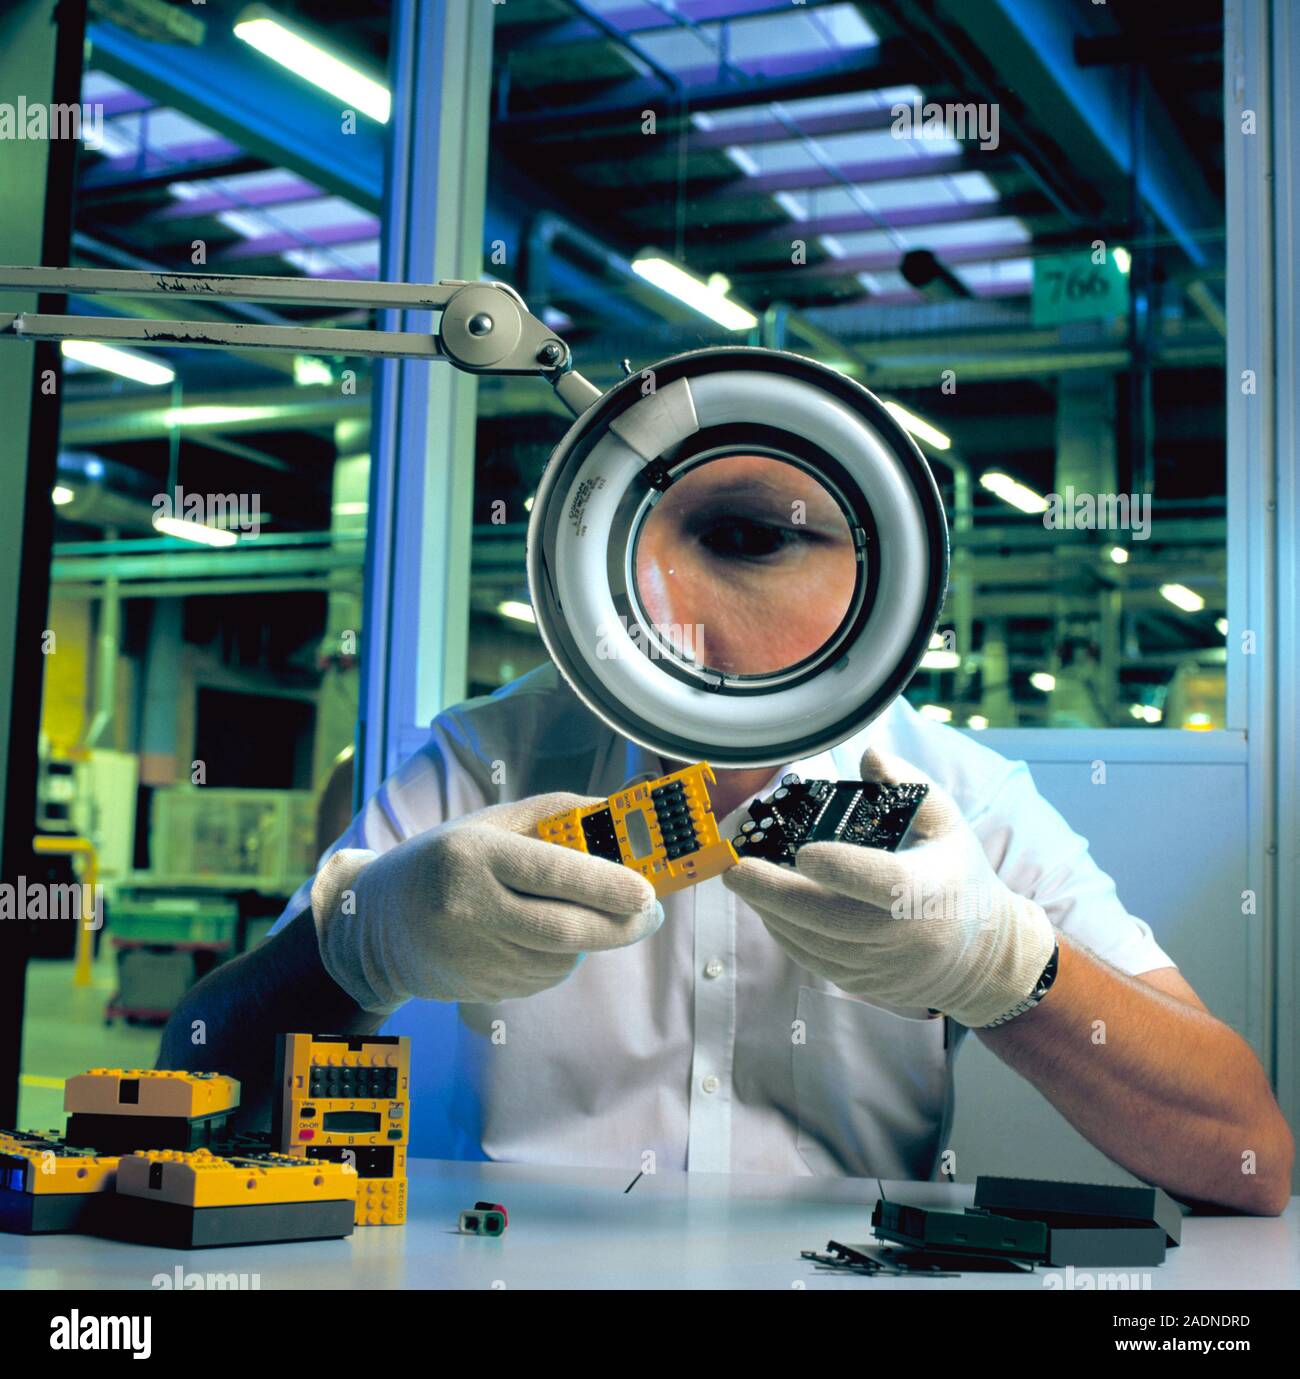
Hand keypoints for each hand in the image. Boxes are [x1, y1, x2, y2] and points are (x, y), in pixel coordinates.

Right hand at [311, 794, 662, 1011]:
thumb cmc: (448, 859)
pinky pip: (542, 978)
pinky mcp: (479, 990)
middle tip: (650, 914)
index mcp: (473, 854)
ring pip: (559, 958)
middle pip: (564, 929)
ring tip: (582, 913)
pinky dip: (560, 959)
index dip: (605, 885)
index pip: (551, 873)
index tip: (647, 891)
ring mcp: (471, 956)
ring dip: (589, 940)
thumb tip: (623, 808)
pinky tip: (541, 937)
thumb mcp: (493, 822)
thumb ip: (559, 814)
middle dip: (620, 925)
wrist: (376, 925)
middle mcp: (468, 908)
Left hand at [721, 749, 1056, 1026]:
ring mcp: (877, 966)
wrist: (979, 958)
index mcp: (926, 891)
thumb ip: (909, 785)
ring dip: (769, 910)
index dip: (842, 869)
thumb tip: (869, 755)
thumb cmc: (957, 878)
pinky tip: (765, 904)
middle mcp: (901, 937)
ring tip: (742, 878)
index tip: (804, 851)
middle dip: (773, 893)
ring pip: (810, 942)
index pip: (881, 884)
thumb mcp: (947, 824)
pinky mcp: (859, 983)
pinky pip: (810, 958)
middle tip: (735, 868)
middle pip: (827, 920)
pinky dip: (783, 931)